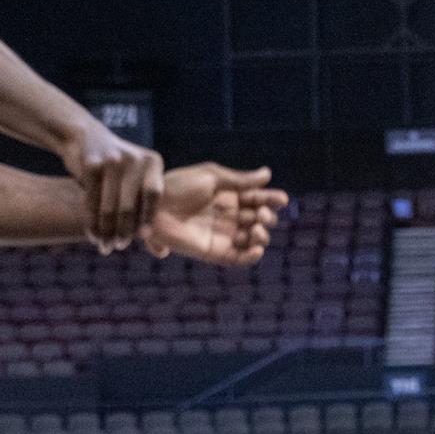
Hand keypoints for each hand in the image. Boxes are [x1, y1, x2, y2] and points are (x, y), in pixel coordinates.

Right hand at [62, 125, 165, 253]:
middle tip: (119, 246)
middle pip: (130, 204)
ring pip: (108, 206)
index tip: (141, 237)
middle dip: (124, 230)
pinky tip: (93, 235)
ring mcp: (111, 160)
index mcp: (153, 162)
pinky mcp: (89, 165)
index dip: (148, 217)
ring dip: (106, 231)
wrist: (87, 139)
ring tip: (105, 246)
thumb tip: (162, 253)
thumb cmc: (119, 171)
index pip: (154, 194)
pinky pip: (91, 201)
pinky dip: (91, 222)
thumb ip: (148, 212)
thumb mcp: (138, 181)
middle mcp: (134, 159)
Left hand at [141, 164, 287, 265]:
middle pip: (260, 220)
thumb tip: (268, 174)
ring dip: (262, 236)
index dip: (272, 200)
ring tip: (255, 230)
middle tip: (258, 215)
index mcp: (230, 196)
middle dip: (266, 217)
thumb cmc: (178, 185)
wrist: (152, 207)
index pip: (258, 199)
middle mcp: (229, 216)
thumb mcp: (212, 176)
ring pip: (254, 240)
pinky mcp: (214, 252)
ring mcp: (223, 235)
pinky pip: (238, 259)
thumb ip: (240, 179)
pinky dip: (251, 257)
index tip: (281, 199)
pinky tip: (256, 249)